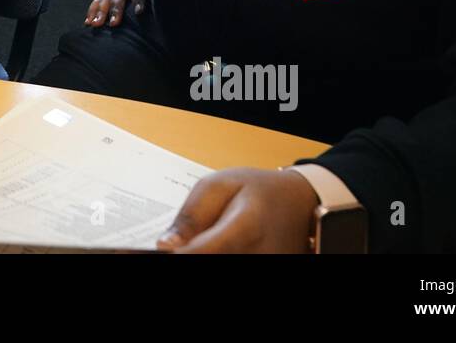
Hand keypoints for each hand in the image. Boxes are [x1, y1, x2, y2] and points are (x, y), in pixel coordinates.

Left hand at [156, 168, 319, 253]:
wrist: (297, 202)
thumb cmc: (257, 190)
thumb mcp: (218, 186)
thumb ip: (191, 216)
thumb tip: (165, 245)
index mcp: (247, 225)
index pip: (205, 251)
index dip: (178, 255)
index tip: (158, 252)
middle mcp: (260, 253)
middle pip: (210, 263)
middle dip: (187, 255)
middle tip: (172, 245)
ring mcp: (267, 264)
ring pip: (220, 268)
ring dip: (202, 255)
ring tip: (198, 239)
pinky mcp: (267, 269)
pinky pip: (229, 269)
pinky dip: (214, 257)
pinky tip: (211, 247)